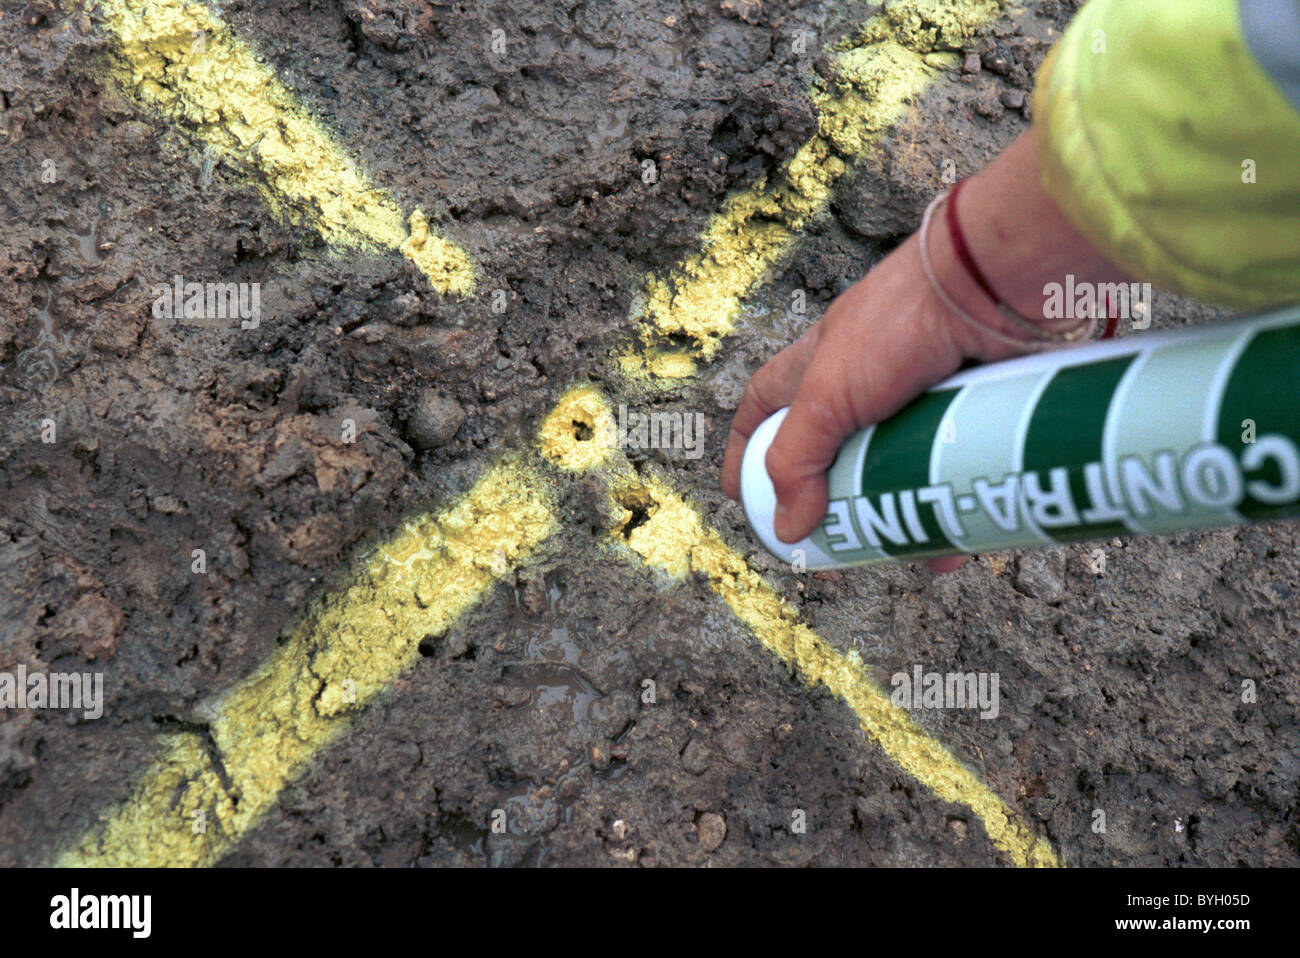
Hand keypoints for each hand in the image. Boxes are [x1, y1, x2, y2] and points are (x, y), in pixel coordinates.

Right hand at [720, 130, 1133, 572]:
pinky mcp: (964, 411)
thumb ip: (799, 461)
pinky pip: (949, 474)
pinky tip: (950, 547)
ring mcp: (917, 396)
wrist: (997, 289)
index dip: (748, 454)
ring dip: (894, 514)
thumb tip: (787, 532)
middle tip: (829, 545)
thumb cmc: (900, 322)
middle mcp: (863, 379)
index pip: (764, 411)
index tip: (742, 498)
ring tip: (898, 554)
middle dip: (830, 502)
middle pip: (833, 452)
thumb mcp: (829, 394)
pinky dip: (948, 512)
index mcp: (816, 364)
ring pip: (896, 470)